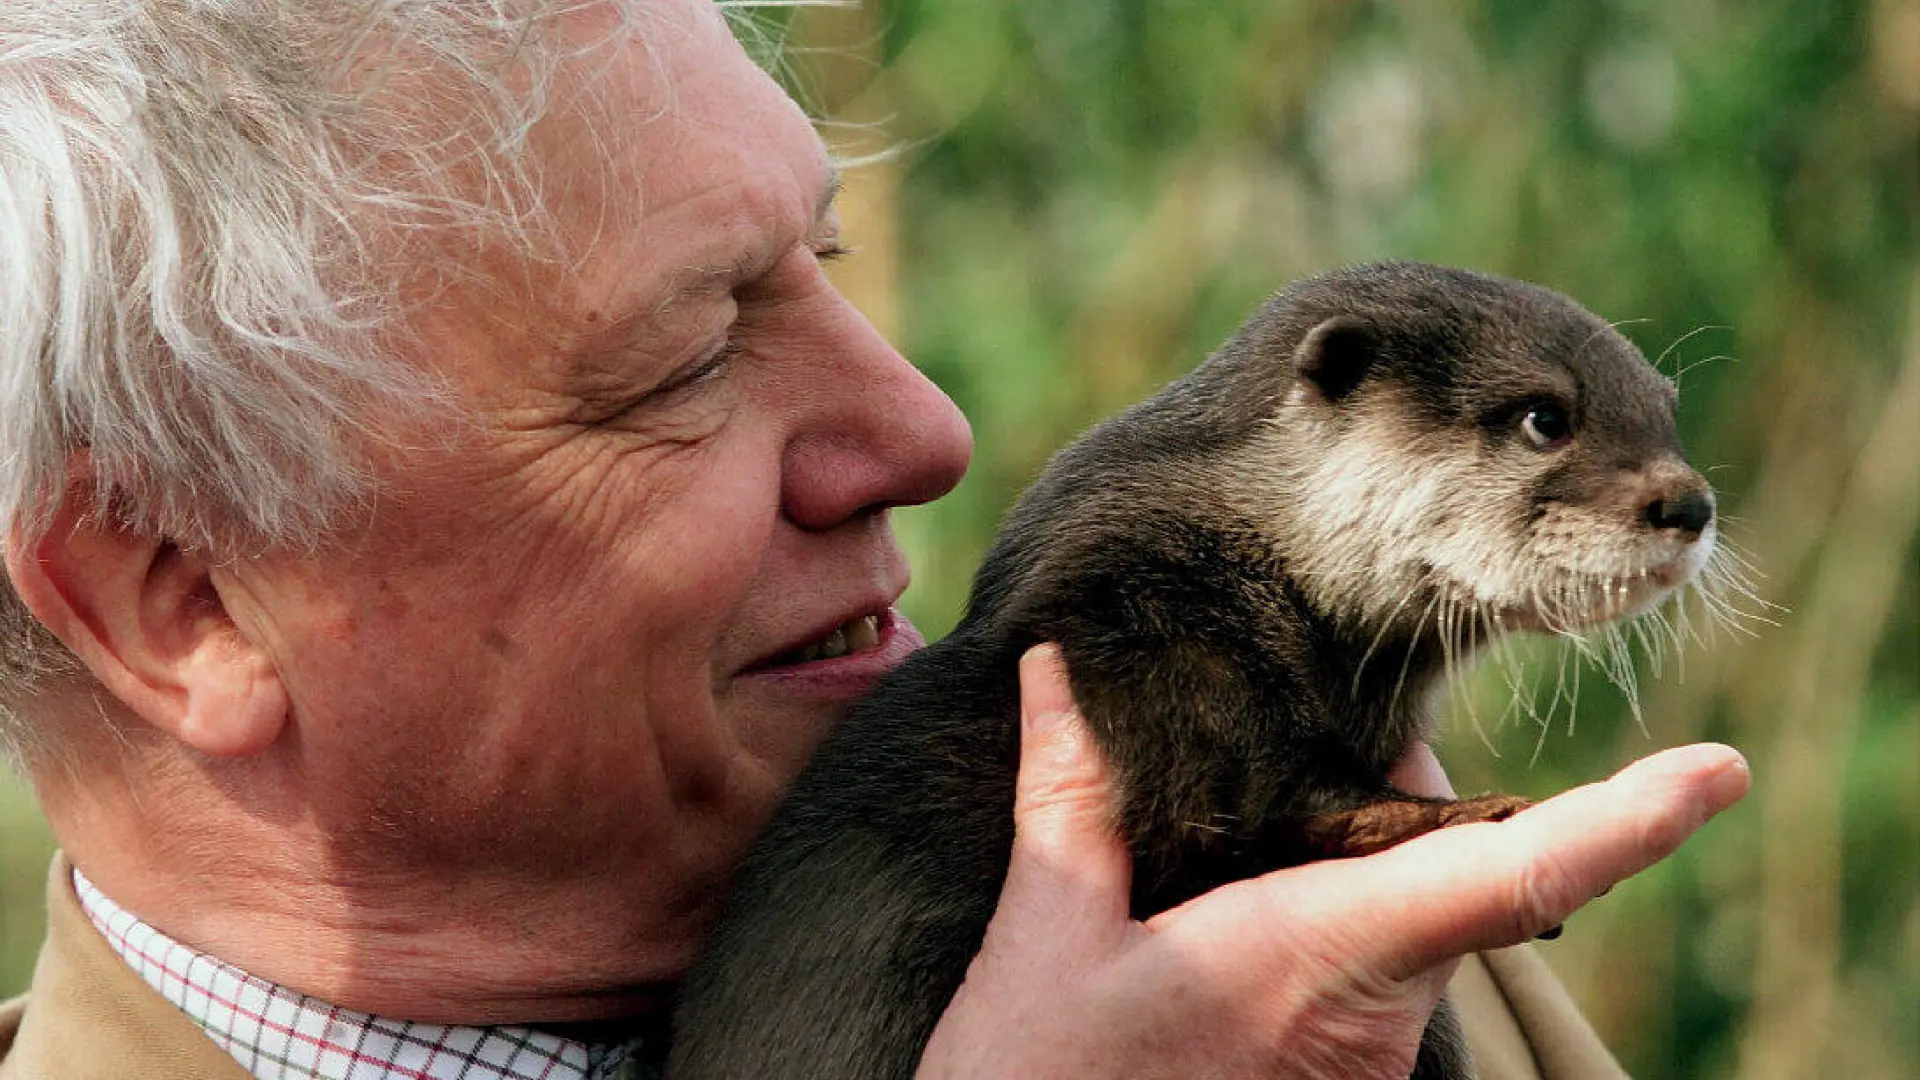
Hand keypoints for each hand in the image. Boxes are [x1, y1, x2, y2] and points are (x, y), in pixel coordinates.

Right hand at [916, 645, 1748, 1079]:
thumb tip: (1056, 673)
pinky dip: (1339, 909)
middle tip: (1344, 712)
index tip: (1714, 774)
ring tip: (1259, 801)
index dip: (1626, 822)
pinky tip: (1241, 892)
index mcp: (1321, 954)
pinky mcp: (1339, 1079)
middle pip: (1462, 870)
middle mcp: (1372, 1013)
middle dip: (1416, 784)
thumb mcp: (1047, 936)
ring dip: (1366, 851)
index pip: (1514, 875)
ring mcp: (1363, 1059)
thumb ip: (1069, 798)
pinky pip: (1377, 967)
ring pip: (1417, 919)